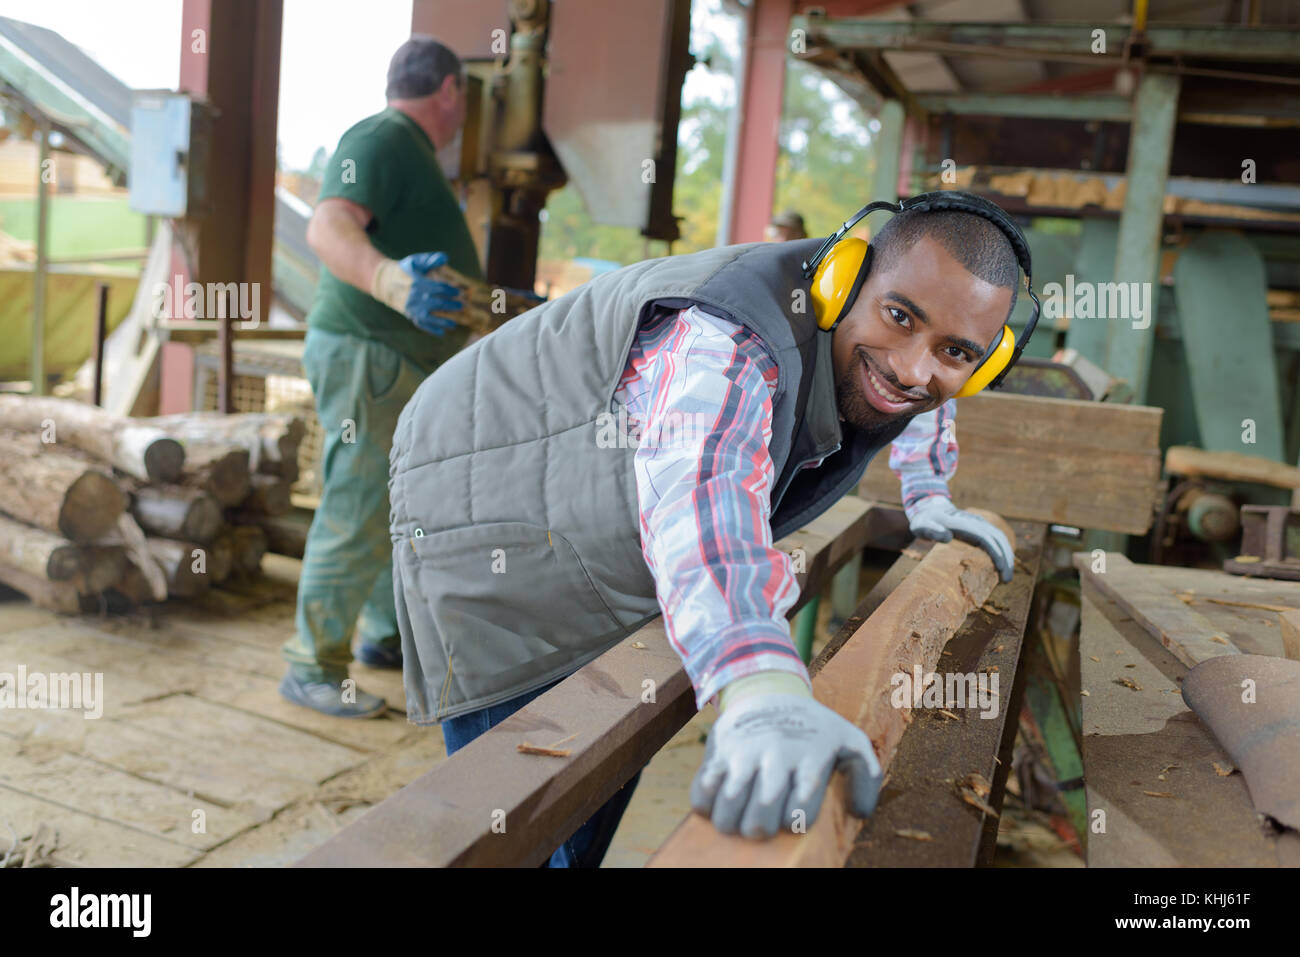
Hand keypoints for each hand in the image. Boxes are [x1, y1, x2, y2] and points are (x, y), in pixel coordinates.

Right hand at [371, 251, 463, 335]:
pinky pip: (421, 324)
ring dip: (442, 322)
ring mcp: (411, 308)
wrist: (386, 282)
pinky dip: (431, 329)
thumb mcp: (415, 261)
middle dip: (449, 306)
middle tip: (462, 306)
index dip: (449, 291)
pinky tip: (442, 333)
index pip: (436, 288)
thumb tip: (445, 257)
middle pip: (435, 303)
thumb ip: (430, 260)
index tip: (458, 292)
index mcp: (416, 283)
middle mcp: (413, 297)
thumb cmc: (405, 270)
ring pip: (428, 317)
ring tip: (454, 325)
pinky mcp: (409, 315)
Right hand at [690, 692, 881, 838]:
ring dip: (732, 822)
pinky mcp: (716, 753)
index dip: (794, 821)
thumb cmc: (813, 727)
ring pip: (727, 814)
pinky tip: (720, 799)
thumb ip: (866, 776)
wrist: (768, 689)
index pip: (798, 814)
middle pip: (759, 822)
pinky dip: (707, 807)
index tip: (794, 812)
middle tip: (762, 820)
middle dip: (760, 829)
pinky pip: (701, 796)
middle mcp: (774, 758)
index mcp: (808, 760)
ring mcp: (742, 756)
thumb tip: (859, 813)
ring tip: (740, 815)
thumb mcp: (849, 740)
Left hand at [906, 495, 1012, 582]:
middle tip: (1007, 580)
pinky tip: (1002, 566)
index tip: (1000, 568)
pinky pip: (996, 539)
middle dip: (1006, 558)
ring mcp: (979, 523)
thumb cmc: (924, 521)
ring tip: (1007, 577)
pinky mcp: (980, 528)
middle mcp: (975, 521)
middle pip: (998, 538)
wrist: (929, 508)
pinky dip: (1002, 551)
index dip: (995, 552)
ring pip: (1000, 538)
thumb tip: (948, 537)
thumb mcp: (922, 526)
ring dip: (1007, 556)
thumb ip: (932, 530)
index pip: (986, 537)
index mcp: (963, 523)